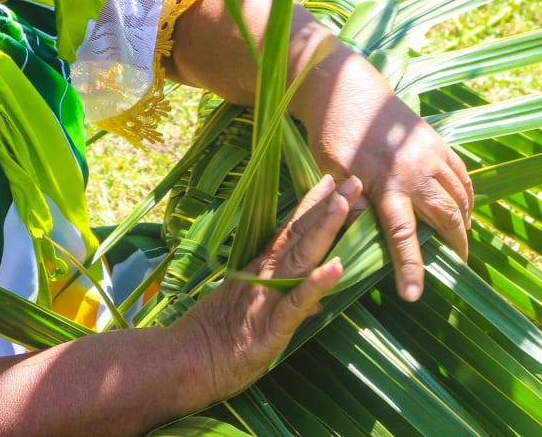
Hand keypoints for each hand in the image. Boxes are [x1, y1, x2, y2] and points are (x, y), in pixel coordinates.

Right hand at [173, 174, 361, 404]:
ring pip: (302, 258)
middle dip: (327, 207)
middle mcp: (266, 275)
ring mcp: (269, 296)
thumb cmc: (219, 338)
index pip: (290, 231)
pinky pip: (297, 301)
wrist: (189, 361)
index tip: (329, 181)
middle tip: (352, 181)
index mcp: (261, 269)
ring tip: (344, 206)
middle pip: (300, 235)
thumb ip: (285, 301)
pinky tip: (336, 268)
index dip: (311, 206)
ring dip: (323, 230)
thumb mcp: (254, 312)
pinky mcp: (272, 325)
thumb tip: (316, 301)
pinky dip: (316, 284)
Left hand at [292, 47, 472, 302]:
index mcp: (384, 184)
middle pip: (446, 217)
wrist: (346, 90)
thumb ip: (348, 202)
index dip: (410, 268)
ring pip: (459, 196)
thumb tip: (362, 228)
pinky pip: (460, 174)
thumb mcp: (331, 173)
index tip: (415, 295)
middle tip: (459, 266)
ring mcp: (429, 154)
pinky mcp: (436, 141)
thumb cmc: (332, 135)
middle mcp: (414, 172)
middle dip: (456, 245)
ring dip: (465, 220)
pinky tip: (464, 206)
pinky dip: (466, 194)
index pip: (402, 236)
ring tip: (462, 240)